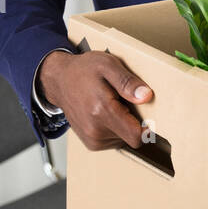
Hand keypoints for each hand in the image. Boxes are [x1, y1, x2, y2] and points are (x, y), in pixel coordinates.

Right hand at [37, 50, 152, 150]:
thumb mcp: (108, 65)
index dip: (147, 127)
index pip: (136, 135)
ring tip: (114, 106)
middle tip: (127, 103)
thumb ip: (128, 82)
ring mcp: (92, 138)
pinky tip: (107, 113)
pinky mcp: (91, 142)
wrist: (59, 80)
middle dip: (135, 123)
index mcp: (102, 110)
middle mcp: (95, 130)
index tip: (148, 115)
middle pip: (132, 138)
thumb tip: (146, 96)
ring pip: (124, 140)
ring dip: (124, 126)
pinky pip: (114, 141)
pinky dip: (116, 129)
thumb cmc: (83, 71)